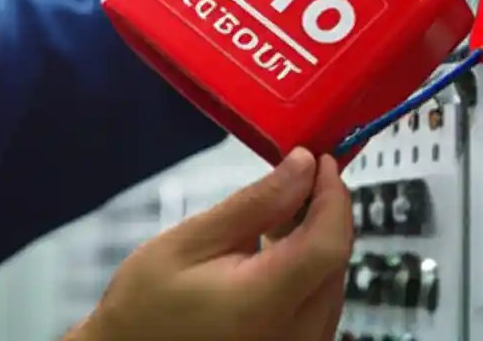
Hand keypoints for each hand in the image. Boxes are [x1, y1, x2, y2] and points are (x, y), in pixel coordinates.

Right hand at [67, 149, 351, 340]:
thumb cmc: (146, 304)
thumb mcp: (189, 242)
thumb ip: (254, 205)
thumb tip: (302, 166)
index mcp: (265, 304)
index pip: (327, 244)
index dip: (332, 197)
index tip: (321, 159)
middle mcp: (294, 335)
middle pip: (335, 262)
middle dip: (325, 212)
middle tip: (301, 174)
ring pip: (331, 284)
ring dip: (317, 241)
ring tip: (283, 210)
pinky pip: (318, 306)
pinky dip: (308, 271)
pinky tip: (279, 250)